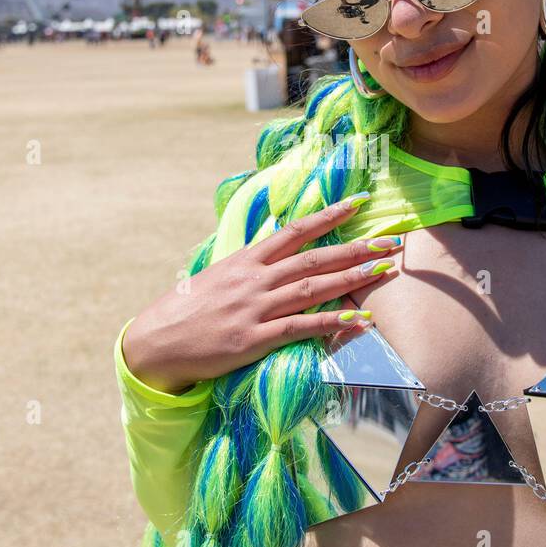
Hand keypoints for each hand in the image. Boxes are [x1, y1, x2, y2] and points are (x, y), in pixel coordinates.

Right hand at [122, 195, 402, 393]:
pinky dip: (331, 322)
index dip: (329, 216)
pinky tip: (358, 319)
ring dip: (351, 279)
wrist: (155, 343)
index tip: (359, 203)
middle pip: (313, 258)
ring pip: (312, 288)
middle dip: (355, 248)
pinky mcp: (253, 339)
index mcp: (246, 260)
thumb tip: (275, 253)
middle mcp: (254, 279)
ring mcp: (254, 308)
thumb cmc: (186, 310)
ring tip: (383, 271)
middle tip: (390, 242)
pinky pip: (300, 328)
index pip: (295, 231)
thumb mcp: (217, 277)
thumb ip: (249, 267)